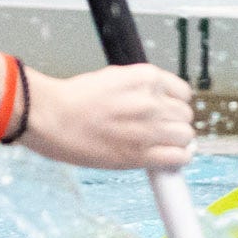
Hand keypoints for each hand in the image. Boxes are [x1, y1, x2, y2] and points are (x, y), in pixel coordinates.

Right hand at [19, 64, 194, 169]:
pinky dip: (177, 159)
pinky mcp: (141, 154)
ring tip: (161, 144)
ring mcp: (149, 128)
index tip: (168, 111)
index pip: (183, 92)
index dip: (175, 103)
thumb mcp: (114, 77)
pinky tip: (167, 159)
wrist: (52, 117)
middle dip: (174, 122)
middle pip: (185, 115)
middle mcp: (152, 101)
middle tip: (160, 129)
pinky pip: (178, 158)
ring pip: (186, 137)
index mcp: (146, 78)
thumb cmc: (74, 98)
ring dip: (177, 141)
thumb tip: (158, 100)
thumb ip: (141, 87)